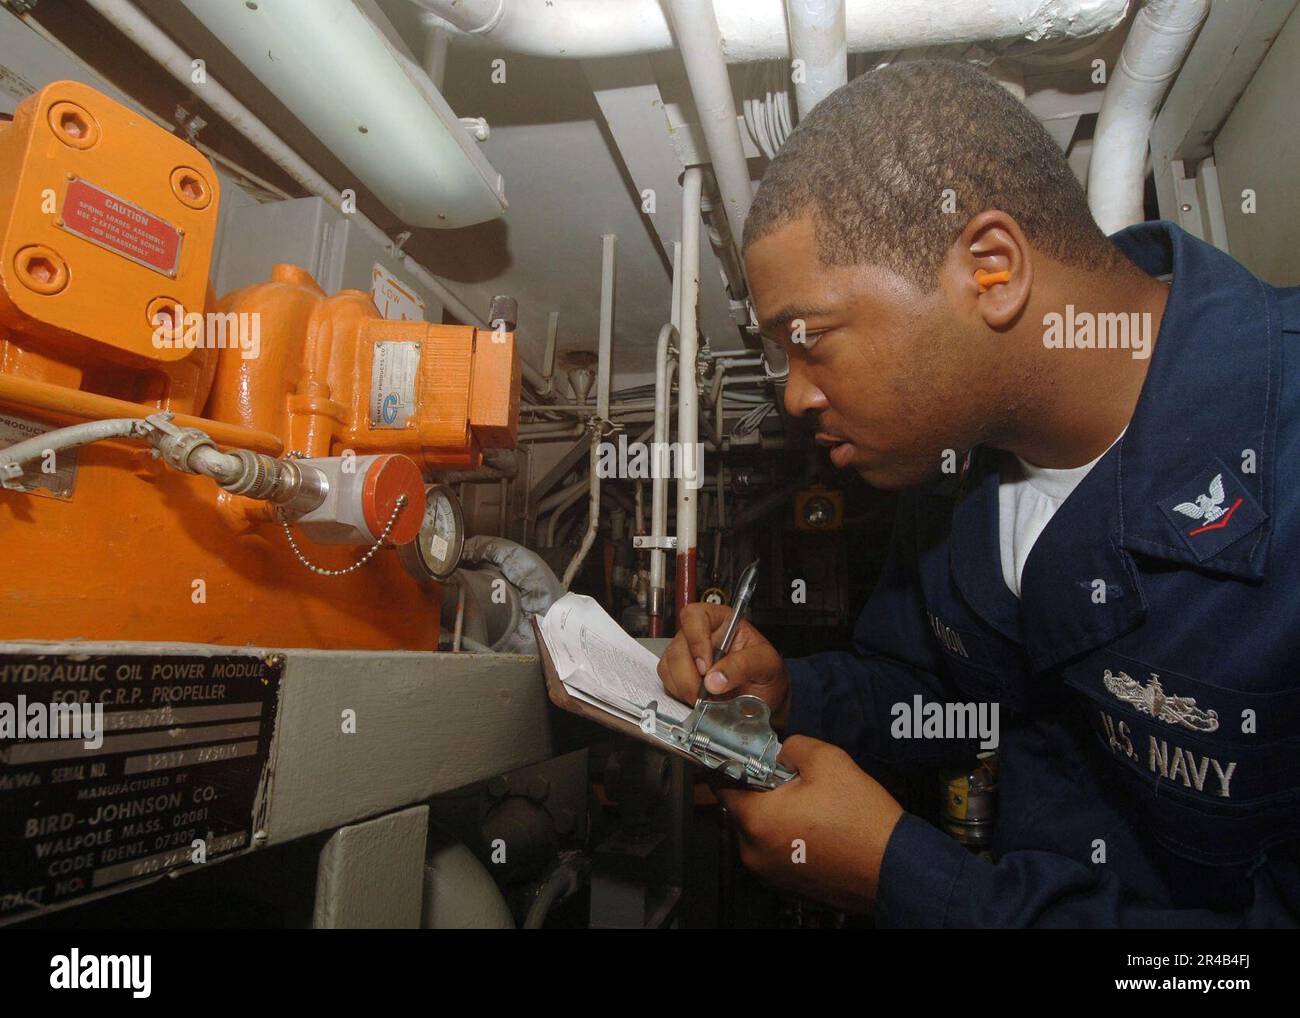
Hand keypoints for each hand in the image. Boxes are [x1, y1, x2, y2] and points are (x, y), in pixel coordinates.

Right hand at [656, 602, 790, 725]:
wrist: (765, 701)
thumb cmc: (767, 675)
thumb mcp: (767, 665)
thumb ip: (744, 666)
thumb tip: (714, 679)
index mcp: (721, 622)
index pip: (695, 617)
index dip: (695, 640)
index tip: (705, 666)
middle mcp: (700, 636)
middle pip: (677, 647)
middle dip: (689, 675)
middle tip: (706, 694)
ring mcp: (687, 657)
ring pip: (668, 667)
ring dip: (685, 689)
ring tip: (707, 700)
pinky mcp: (679, 677)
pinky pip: (667, 684)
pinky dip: (681, 696)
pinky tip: (700, 702)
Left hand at [717, 736, 903, 913]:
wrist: (894, 869)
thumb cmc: (862, 822)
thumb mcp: (828, 761)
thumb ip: (794, 746)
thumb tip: (783, 751)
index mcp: (756, 819)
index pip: (722, 785)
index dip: (735, 765)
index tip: (747, 758)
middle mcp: (754, 852)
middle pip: (743, 809)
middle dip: (762, 791)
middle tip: (792, 779)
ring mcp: (771, 873)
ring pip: (761, 832)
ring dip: (778, 815)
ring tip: (812, 805)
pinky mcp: (790, 885)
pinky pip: (778, 853)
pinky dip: (790, 838)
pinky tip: (818, 828)